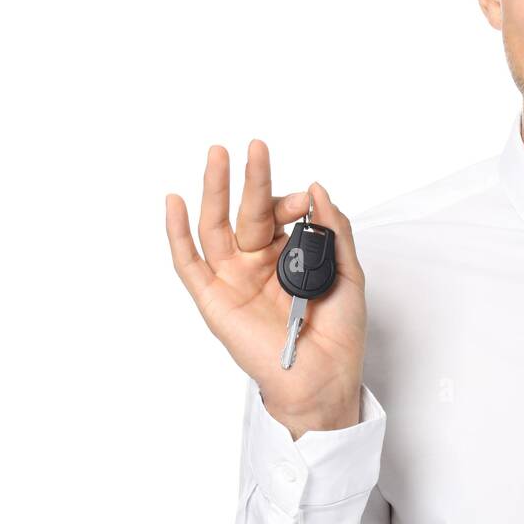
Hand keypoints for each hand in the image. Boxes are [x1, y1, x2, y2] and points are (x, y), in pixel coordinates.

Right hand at [165, 140, 366, 436]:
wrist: (325, 377)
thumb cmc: (338, 334)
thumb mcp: (348, 273)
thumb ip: (335, 231)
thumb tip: (317, 188)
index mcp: (286, 256)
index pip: (279, 216)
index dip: (290, 203)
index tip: (306, 201)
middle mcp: (256, 264)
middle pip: (246, 213)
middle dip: (252, 179)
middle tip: (257, 147)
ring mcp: (232, 279)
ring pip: (215, 226)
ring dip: (214, 189)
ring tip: (218, 155)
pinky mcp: (212, 299)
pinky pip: (188, 262)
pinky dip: (177, 232)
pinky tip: (176, 201)